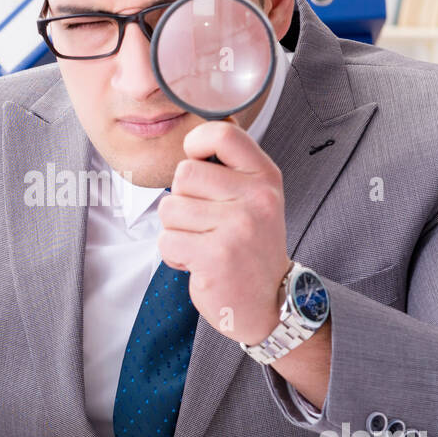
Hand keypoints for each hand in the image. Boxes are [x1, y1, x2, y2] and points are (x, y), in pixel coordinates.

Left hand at [157, 119, 290, 344]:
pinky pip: (167, 240)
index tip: (196, 161)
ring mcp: (237, 227)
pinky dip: (174, 255)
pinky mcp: (215, 256)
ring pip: (170, 208)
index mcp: (265, 178)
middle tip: (205, 223)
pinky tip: (198, 262)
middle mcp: (256, 198)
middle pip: (184, 174)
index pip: (223, 133)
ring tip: (203, 244)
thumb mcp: (256, 200)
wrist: (270, 303)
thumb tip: (191, 139)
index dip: (197, 142)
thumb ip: (229, 170)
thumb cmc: (252, 248)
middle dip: (182, 200)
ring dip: (176, 230)